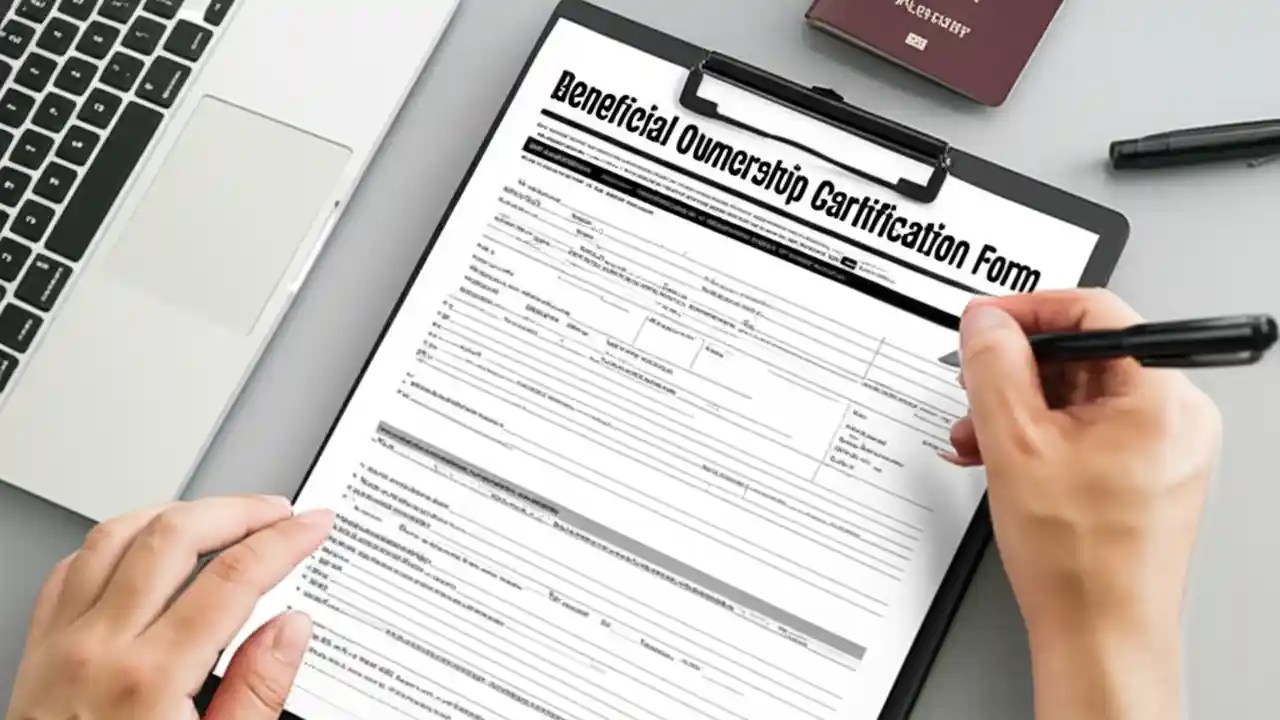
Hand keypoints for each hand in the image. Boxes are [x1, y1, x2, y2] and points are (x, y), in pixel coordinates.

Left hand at [6, 496, 333, 719]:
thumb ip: (256, 694)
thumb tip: (290, 630)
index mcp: (150, 680)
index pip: (233, 579)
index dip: (284, 542)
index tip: (312, 527)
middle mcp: (99, 649)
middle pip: (174, 537)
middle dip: (237, 511)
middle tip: (277, 512)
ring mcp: (61, 646)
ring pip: (114, 536)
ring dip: (176, 512)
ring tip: (218, 515)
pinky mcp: (37, 652)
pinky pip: (71, 569)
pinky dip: (114, 542)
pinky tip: (142, 546)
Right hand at [945, 290, 1220, 719]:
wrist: (1098, 635)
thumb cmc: (1080, 561)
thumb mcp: (1016, 444)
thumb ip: (994, 368)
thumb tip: (986, 323)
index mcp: (1162, 397)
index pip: (1095, 312)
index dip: (1027, 311)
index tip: (984, 323)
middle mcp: (1175, 416)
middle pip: (1082, 357)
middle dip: (1013, 374)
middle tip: (972, 387)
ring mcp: (1162, 447)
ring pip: (1077, 397)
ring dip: (1017, 409)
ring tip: (978, 437)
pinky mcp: (1144, 472)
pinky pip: (1085, 430)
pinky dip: (1038, 437)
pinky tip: (1000, 457)